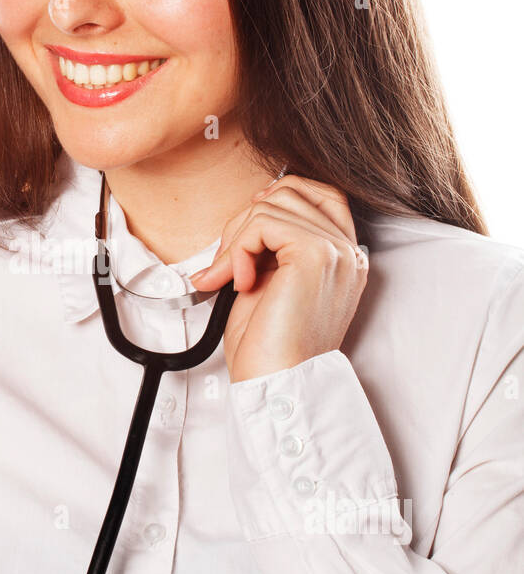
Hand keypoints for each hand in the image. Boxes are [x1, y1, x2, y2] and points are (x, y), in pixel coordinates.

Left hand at [189, 175, 367, 383]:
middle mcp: (347, 251)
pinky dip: (238, 249)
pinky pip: (263, 222)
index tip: (246, 230)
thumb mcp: (272, 283)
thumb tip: (249, 213)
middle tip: (227, 264)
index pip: (322, 194)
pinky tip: (240, 282)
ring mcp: (336, 250)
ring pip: (271, 204)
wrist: (279, 382)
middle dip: (246, 221)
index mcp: (343, 258)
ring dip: (236, 240)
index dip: (278, 198)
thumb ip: (273, 247)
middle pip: (292, 191)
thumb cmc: (271, 347)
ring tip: (229, 279)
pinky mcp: (316, 254)